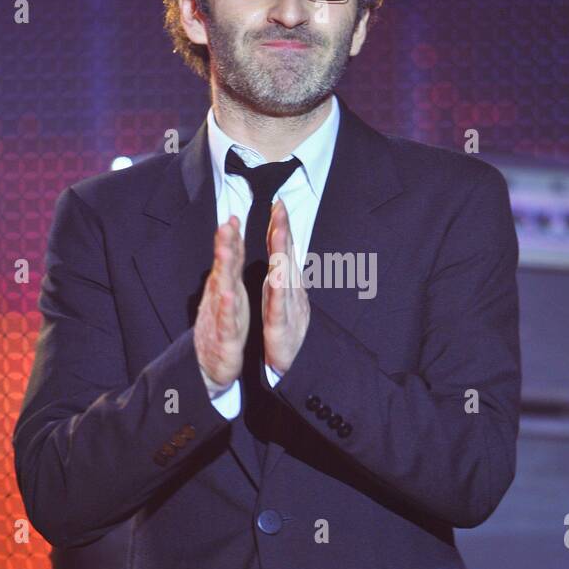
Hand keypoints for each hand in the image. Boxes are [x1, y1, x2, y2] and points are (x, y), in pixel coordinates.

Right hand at [193, 216, 248, 388]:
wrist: (208, 364)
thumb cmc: (221, 323)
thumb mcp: (226, 292)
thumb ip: (229, 266)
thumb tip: (230, 239)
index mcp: (226, 286)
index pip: (230, 258)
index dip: (231, 238)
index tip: (233, 217)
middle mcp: (220, 297)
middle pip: (224, 268)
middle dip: (224, 246)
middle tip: (225, 225)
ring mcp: (221, 315)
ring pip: (223, 289)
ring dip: (224, 270)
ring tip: (225, 252)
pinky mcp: (225, 336)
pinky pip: (227, 319)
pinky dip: (227, 307)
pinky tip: (228, 294)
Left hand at [262, 199, 309, 375]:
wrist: (295, 365)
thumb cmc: (288, 330)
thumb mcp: (285, 297)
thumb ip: (284, 273)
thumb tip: (285, 250)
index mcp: (287, 283)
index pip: (283, 250)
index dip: (281, 226)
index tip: (278, 203)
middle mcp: (290, 291)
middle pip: (286, 256)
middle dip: (284, 230)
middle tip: (280, 207)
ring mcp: (288, 307)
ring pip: (284, 276)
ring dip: (282, 253)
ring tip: (278, 232)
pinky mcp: (281, 327)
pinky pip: (278, 307)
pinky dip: (276, 292)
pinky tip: (273, 277)